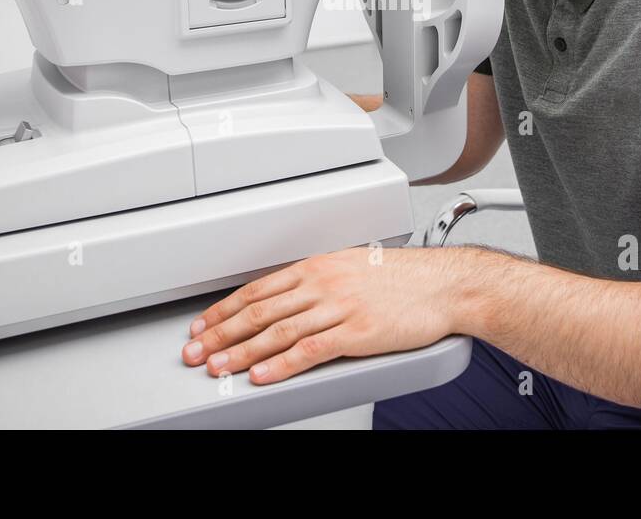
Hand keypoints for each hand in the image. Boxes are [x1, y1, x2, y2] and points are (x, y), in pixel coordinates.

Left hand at [181, 246, 468, 384]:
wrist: (444, 285)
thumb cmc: (403, 278)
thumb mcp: (351, 267)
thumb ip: (318, 282)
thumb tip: (287, 299)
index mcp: (317, 267)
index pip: (258, 289)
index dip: (224, 309)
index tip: (203, 325)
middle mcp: (322, 284)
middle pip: (259, 311)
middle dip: (220, 333)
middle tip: (196, 351)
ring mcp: (338, 307)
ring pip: (277, 331)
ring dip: (241, 352)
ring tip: (218, 367)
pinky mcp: (356, 333)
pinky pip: (310, 350)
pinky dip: (281, 364)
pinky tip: (262, 375)